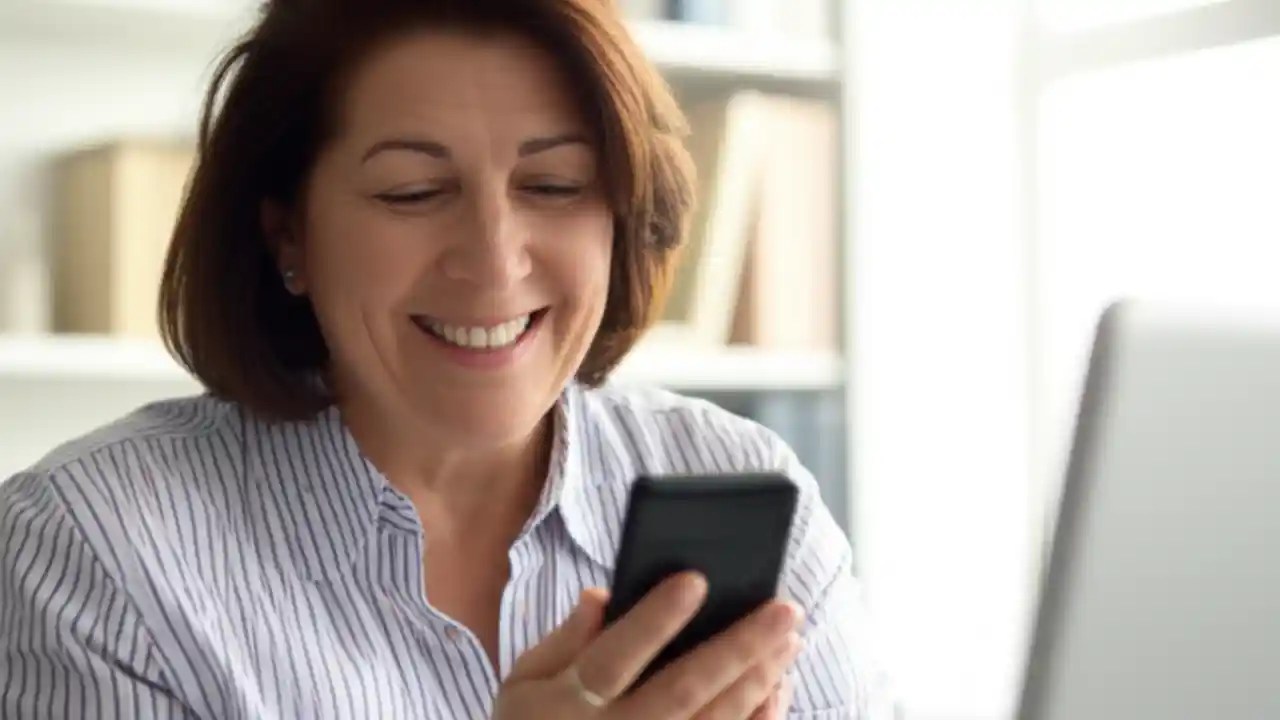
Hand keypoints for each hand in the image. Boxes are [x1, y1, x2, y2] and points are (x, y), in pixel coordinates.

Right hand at [493, 572, 803, 719]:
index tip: (695, 579)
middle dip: (738, 646)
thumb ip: (562, 640)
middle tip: (784, 609)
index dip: (654, 620)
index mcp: (570, 703)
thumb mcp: (523, 685)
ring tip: (790, 639)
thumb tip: (601, 593)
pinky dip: (758, 719)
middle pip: (684, 689)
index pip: (615, 656)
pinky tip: (779, 687)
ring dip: (759, 679)